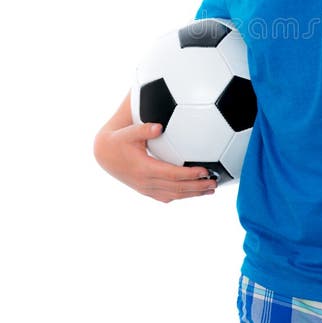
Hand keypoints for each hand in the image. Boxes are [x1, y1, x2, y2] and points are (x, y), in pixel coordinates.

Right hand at [94, 118, 217, 203]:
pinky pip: (166, 196)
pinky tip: (194, 192)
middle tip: (215, 182)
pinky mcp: (146, 190)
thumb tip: (159, 126)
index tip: (206, 171)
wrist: (104, 155)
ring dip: (193, 193)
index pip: (172, 175)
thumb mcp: (128, 132)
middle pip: (177, 188)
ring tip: (211, 190)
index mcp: (144, 169)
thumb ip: (144, 129)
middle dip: (197, 187)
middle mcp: (146, 183)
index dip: (190, 175)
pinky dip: (182, 195)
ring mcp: (146, 189)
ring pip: (173, 195)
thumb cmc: (119, 141)